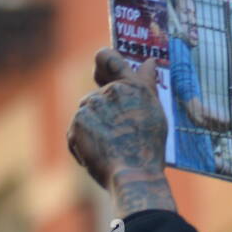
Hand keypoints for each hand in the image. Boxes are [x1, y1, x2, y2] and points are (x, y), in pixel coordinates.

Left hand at [67, 48, 174, 215]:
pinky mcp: (76, 124)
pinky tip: (99, 154)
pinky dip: (84, 142)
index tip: (102, 68)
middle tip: (118, 133)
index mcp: (131, 86)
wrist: (133, 173)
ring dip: (94, 126)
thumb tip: (149, 61)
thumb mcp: (155, 111)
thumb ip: (147, 84)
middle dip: (104, 111)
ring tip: (110, 146)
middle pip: (98, 95)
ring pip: (88, 113)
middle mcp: (109, 92)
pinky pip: (77, 130)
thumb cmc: (149, 145)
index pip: (108, 57)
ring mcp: (91, 107)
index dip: (103, 59)